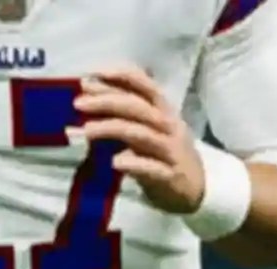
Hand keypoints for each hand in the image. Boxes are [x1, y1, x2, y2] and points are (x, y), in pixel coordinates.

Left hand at [73, 65, 206, 214]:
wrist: (199, 188)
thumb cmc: (164, 153)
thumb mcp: (149, 128)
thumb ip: (124, 111)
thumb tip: (89, 88)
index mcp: (163, 110)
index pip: (145, 85)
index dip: (121, 76)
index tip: (93, 74)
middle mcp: (168, 126)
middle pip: (138, 108)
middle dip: (107, 102)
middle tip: (77, 103)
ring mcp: (171, 151)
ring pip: (141, 134)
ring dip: (111, 129)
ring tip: (86, 130)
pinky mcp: (170, 176)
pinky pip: (151, 168)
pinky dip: (133, 164)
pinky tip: (115, 162)